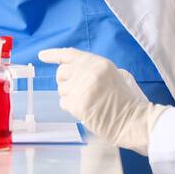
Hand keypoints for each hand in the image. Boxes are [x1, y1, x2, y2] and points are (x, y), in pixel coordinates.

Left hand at [38, 48, 167, 154]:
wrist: (133, 119)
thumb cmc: (125, 99)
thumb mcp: (112, 74)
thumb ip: (92, 69)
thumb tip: (72, 72)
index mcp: (98, 62)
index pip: (69, 54)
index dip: (53, 55)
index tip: (42, 56)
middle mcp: (88, 72)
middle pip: (61, 73)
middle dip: (65, 82)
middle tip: (78, 91)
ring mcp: (82, 88)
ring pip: (61, 90)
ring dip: (70, 96)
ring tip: (87, 102)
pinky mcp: (78, 104)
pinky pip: (63, 104)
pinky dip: (71, 108)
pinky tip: (85, 110)